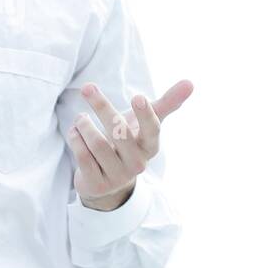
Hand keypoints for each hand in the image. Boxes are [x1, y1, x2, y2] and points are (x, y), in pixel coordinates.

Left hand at [66, 79, 192, 210]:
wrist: (105, 177)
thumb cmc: (127, 141)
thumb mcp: (144, 123)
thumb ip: (167, 103)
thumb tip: (190, 82)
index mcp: (150, 146)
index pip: (153, 130)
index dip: (146, 114)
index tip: (138, 96)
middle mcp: (137, 163)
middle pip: (119, 132)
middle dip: (101, 106)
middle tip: (87, 87)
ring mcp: (117, 176)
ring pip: (98, 143)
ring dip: (84, 125)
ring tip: (81, 118)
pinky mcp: (97, 185)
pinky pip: (83, 156)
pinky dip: (76, 139)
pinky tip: (75, 132)